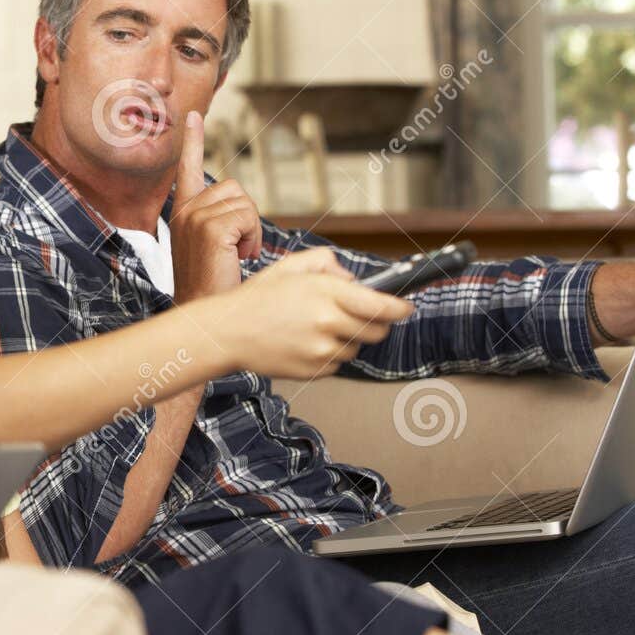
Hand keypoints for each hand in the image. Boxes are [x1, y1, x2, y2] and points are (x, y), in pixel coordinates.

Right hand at [170, 110, 262, 302]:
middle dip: (245, 218)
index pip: (188, 167)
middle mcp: (184, 210)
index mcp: (183, 211)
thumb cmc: (213, 286)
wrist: (202, 315)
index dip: (192, 140)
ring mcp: (194, 217)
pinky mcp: (208, 228)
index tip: (194, 115)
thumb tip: (238, 204)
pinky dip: (251, 239)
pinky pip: (247, 218)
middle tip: (234, 250)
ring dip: (250, 230)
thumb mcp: (209, 245)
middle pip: (234, 188)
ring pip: (244, 203)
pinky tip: (236, 258)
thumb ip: (218, 220)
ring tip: (234, 256)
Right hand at [229, 247, 414, 378]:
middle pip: (376, 331)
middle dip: (376, 324)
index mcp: (325, 293)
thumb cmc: (257, 298)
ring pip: (356, 348)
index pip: (381, 306)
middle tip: (361, 316)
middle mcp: (327, 323)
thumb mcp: (291, 266)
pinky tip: (306, 342)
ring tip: (318, 327)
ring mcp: (321, 350)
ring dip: (348, 339)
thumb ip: (327, 263)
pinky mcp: (313, 371)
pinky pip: (337, 364)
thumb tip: (352, 280)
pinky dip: (330, 354)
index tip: (407, 308)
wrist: (227, 332)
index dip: (400, 308)